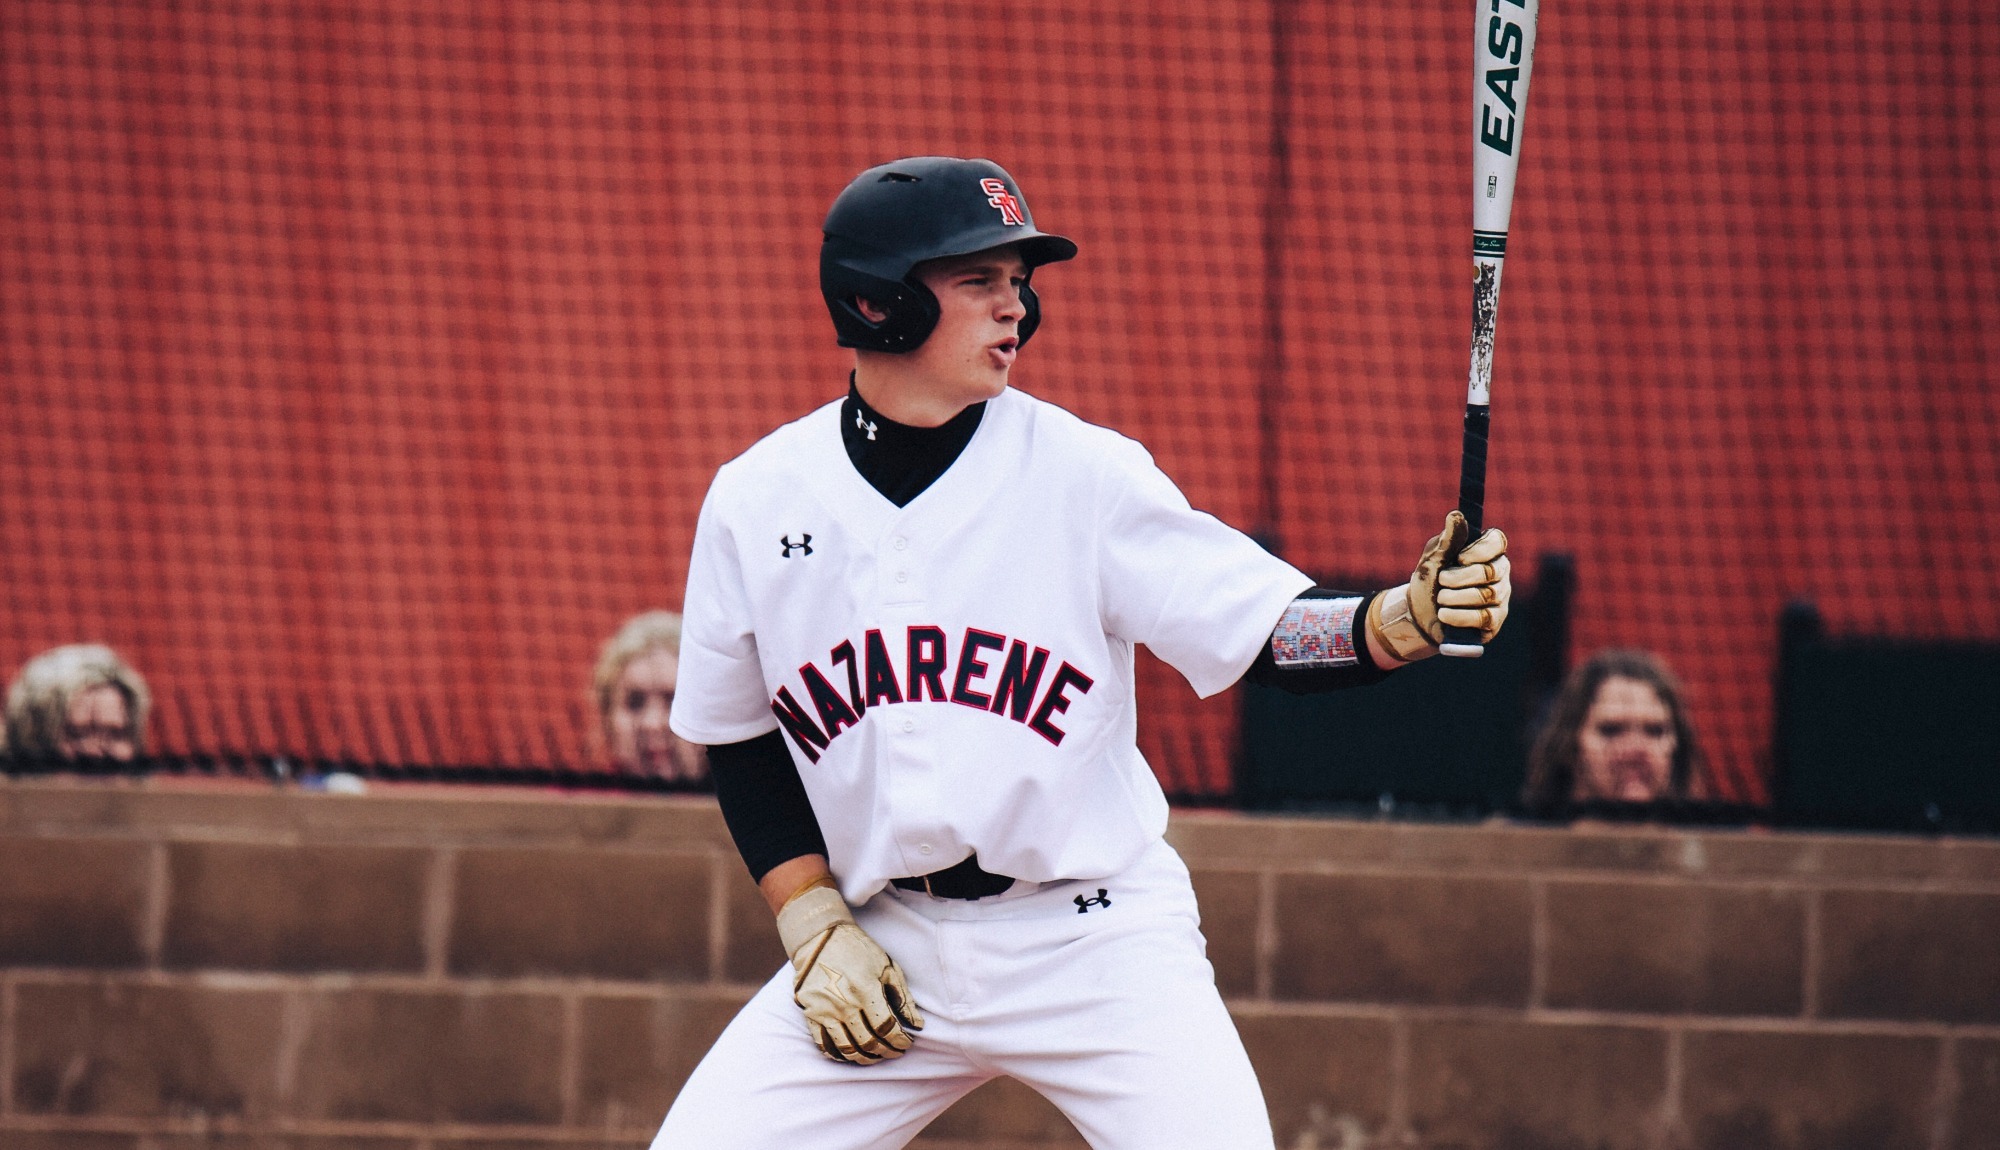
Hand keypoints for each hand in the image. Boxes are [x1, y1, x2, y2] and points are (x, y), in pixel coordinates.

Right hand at [775, 879, 924, 1062]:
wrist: (820, 938)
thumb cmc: (859, 950)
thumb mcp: (888, 967)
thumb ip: (903, 998)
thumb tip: (917, 1026)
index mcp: (866, 989)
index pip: (887, 1028)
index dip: (900, 1041)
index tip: (907, 1043)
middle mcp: (844, 1003)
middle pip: (869, 1042)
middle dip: (886, 1052)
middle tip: (894, 1052)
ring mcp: (824, 1011)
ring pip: (847, 1048)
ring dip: (865, 1058)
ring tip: (876, 1056)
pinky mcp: (810, 1014)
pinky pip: (824, 1045)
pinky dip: (839, 1055)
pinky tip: (851, 1054)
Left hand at [1368, 510, 1511, 661]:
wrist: (1419, 614)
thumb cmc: (1430, 580)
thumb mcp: (1433, 558)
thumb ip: (1447, 540)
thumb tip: (1456, 515)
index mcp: (1486, 551)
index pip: (1497, 541)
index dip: (1480, 550)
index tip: (1459, 558)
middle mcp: (1499, 572)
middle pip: (1490, 571)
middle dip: (1460, 578)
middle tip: (1442, 580)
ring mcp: (1500, 597)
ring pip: (1487, 595)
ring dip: (1455, 598)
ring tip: (1440, 599)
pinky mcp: (1495, 620)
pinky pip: (1484, 617)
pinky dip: (1459, 616)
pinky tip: (1445, 614)